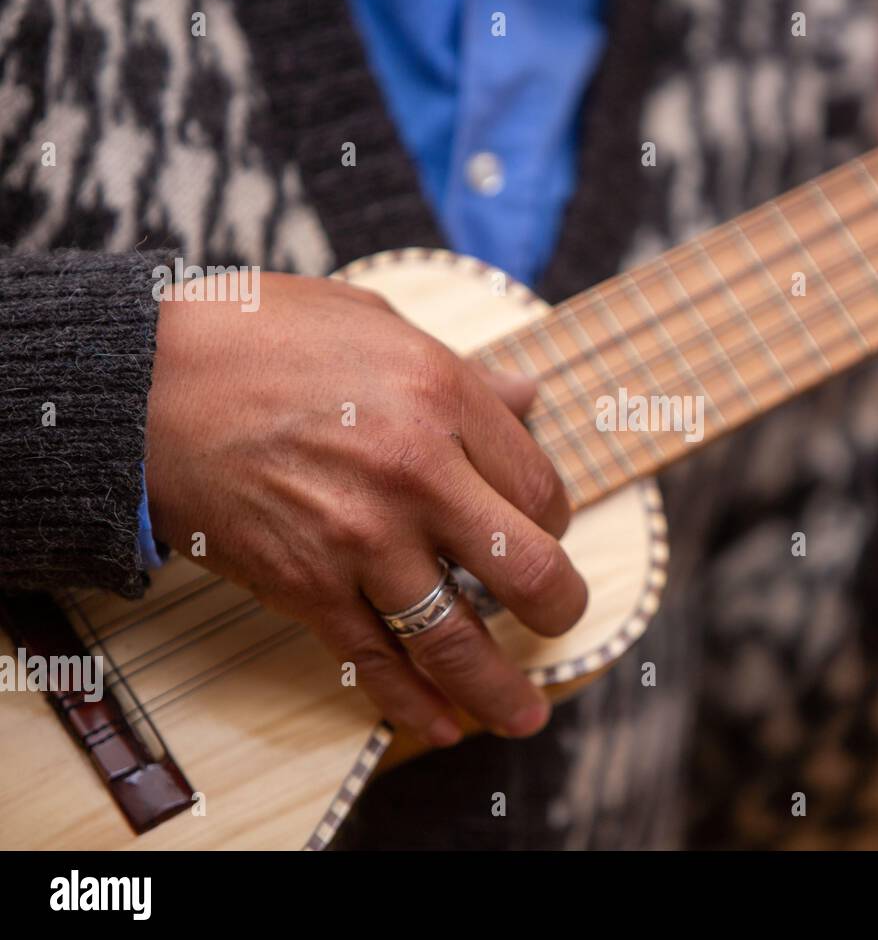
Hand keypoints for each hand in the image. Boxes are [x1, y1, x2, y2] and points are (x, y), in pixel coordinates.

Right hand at [145, 273, 586, 745]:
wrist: (142, 381)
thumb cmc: (263, 337)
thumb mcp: (380, 326)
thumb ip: (467, 374)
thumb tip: (530, 398)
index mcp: (444, 400)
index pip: (541, 490)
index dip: (553, 519)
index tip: (539, 527)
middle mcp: (415, 476)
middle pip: (527, 569)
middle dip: (559, 607)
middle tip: (560, 618)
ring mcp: (359, 539)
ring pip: (456, 638)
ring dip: (499, 689)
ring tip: (524, 715)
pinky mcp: (304, 586)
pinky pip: (372, 661)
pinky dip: (411, 703)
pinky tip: (442, 725)